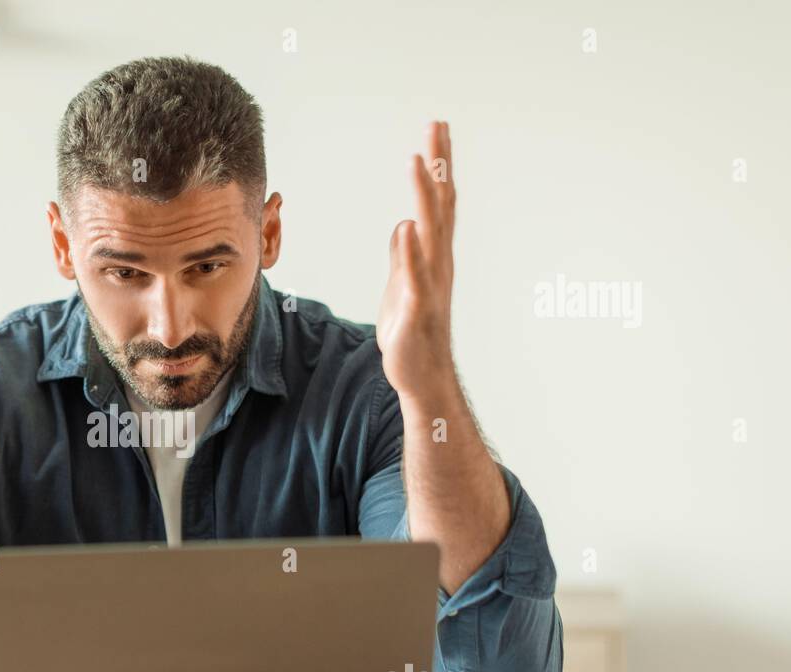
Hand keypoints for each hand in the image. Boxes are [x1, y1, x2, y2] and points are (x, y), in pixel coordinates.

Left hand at [376, 121, 456, 400]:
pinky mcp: (415, 310)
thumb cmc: (412, 331)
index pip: (438, 201)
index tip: (436, 129)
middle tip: (437, 125)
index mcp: (433, 255)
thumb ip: (404, 256)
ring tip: (418, 161)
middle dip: (438, 165)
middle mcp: (437, 263)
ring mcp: (429, 284)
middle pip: (440, 205)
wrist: (421, 375)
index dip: (437, 165)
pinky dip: (410, 252)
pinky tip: (406, 227)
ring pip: (430, 233)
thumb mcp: (402, 285)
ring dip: (425, 197)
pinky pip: (413, 277)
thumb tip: (405, 225)